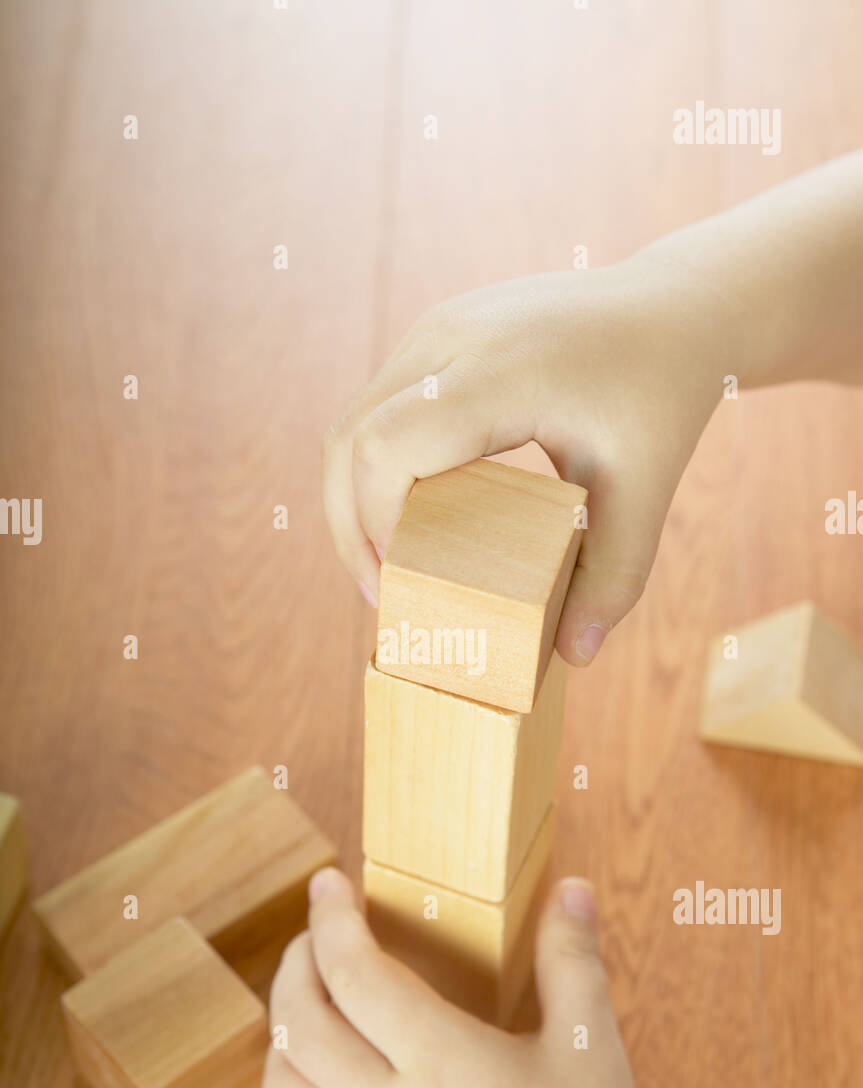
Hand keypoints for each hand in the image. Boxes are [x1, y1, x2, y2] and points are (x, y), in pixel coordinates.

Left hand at [262, 867, 761, 1087]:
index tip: (330, 883)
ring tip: (313, 1001)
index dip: (330, 918)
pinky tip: (328, 1078)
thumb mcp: (589, 1043)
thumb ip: (572, 957)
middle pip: (299, 1024)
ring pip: (284, 1087)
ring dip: (284, 1032)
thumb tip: (571, 888)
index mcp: (443, 1061)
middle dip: (295, 964)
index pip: (353, 972)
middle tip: (317, 935)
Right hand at [322, 258, 729, 664]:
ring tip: (392, 566)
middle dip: (350, 526)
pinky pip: (377, 407)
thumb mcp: (648, 488)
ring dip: (355, 498)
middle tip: (384, 595)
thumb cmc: (661, 394)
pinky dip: (375, 468)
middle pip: (349, 438)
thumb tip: (573, 657)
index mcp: (501, 371)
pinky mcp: (434, 336)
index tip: (410, 585)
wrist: (671, 305)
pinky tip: (411, 518)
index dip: (377, 525)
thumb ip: (614, 575)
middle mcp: (451, 337)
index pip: (388, 448)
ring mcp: (436, 328)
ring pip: (351, 421)